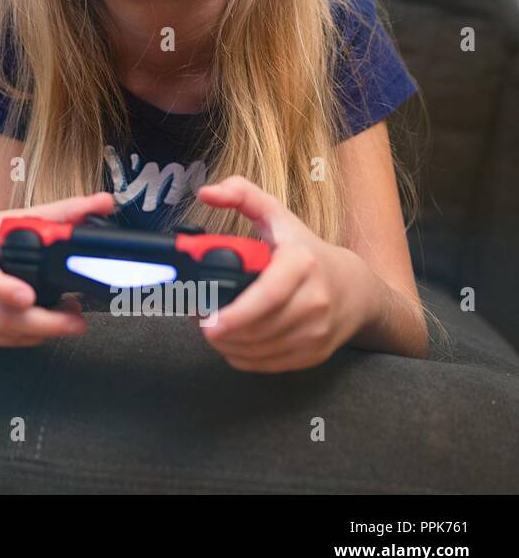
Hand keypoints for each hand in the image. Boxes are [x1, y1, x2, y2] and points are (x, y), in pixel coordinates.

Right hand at [0, 191, 115, 346]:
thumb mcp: (24, 218)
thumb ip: (68, 211)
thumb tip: (103, 202)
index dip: (2, 288)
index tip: (28, 297)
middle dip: (43, 320)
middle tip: (74, 318)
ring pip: (3, 331)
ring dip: (41, 329)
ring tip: (67, 315)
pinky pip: (2, 341)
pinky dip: (29, 336)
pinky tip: (45, 323)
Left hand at [194, 175, 377, 371]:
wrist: (358, 289)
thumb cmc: (309, 252)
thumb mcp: (278, 216)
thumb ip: (242, 195)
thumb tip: (207, 192)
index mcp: (303, 263)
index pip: (268, 295)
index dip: (236, 313)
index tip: (208, 321)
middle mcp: (316, 300)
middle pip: (259, 328)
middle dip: (222, 330)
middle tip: (199, 320)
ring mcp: (317, 331)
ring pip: (261, 350)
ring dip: (228, 345)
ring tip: (212, 329)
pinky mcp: (314, 354)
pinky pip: (269, 364)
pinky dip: (244, 358)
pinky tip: (232, 343)